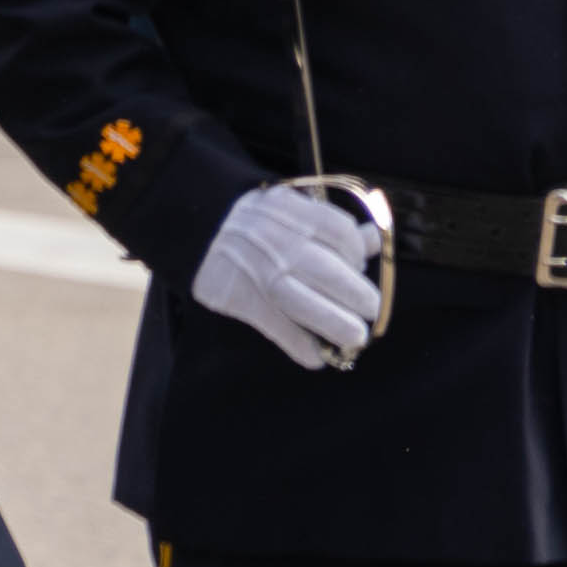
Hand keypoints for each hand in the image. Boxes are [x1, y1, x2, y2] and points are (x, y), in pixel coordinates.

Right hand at [193, 181, 388, 370]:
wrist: (191, 226)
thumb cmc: (251, 223)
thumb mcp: (289, 211)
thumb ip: (332, 228)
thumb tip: (375, 241)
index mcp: (291, 212)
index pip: (342, 234)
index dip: (358, 254)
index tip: (358, 268)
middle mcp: (277, 241)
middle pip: (331, 275)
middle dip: (359, 298)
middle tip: (369, 311)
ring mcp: (257, 271)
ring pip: (307, 304)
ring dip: (337, 325)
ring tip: (353, 337)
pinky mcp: (239, 296)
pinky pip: (279, 327)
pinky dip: (301, 345)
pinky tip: (315, 355)